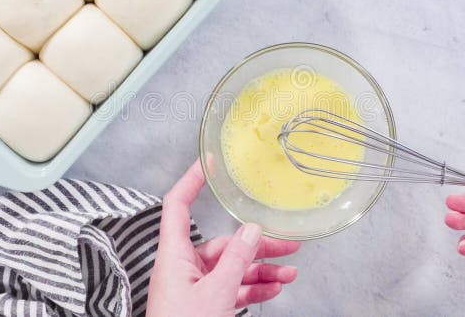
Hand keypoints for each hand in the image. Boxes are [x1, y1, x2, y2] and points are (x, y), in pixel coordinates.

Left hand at [147, 158, 300, 316]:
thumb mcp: (216, 293)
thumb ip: (236, 260)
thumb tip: (252, 230)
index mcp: (173, 256)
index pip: (177, 205)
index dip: (191, 180)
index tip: (209, 163)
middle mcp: (182, 267)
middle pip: (222, 243)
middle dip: (256, 244)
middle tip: (287, 242)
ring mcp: (193, 287)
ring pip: (232, 268)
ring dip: (262, 270)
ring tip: (291, 272)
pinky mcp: (204, 305)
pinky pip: (232, 289)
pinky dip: (254, 288)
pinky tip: (275, 289)